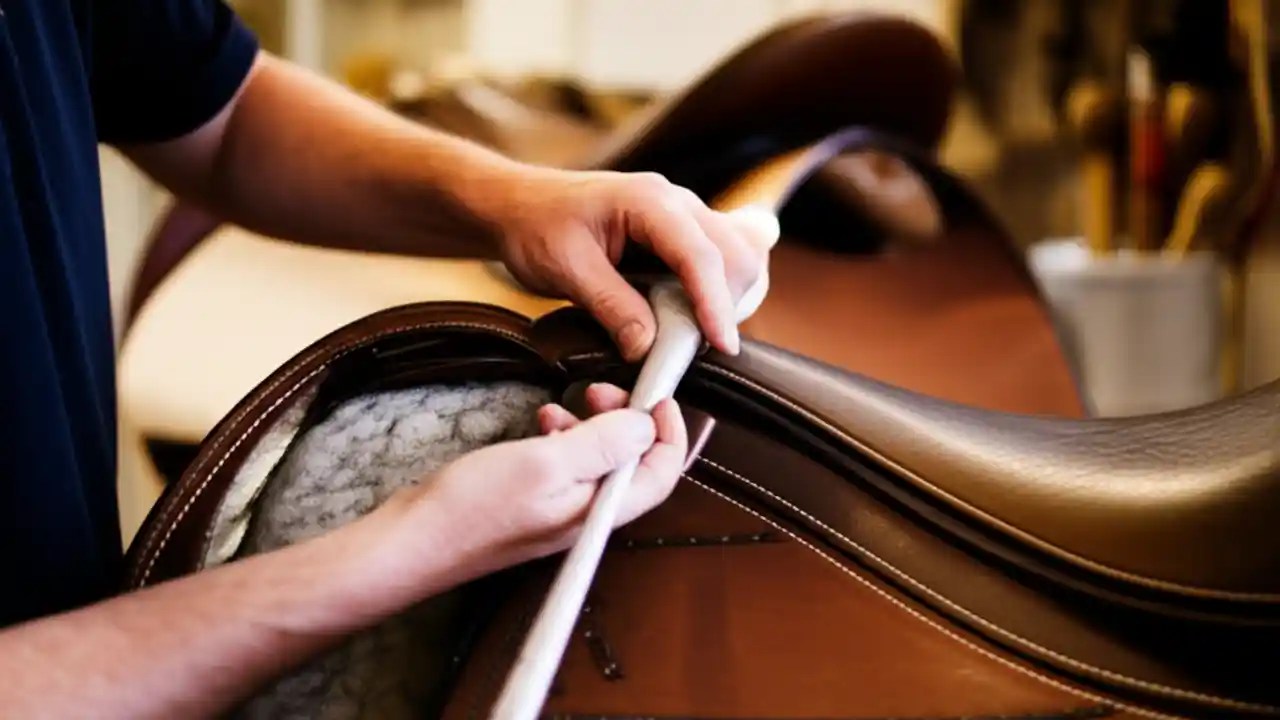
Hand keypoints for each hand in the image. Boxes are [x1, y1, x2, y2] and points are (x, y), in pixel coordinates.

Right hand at [380, 383, 686, 584]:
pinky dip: (563, 437)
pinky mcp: (532, 503)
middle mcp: (586, 517)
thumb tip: (646, 426)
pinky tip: (543, 423)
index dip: (669, 433)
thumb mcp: (547, 462)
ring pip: (598, 461)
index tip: (658, 396)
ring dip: (591, 425)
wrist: (412, 542)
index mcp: (600, 512)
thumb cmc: (471, 510)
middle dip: (626, 421)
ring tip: (564, 405)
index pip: (662, 474)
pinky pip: (566, 465)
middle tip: (601, 391)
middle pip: (633, 464)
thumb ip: (604, 443)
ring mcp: (558, 512)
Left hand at [494, 168, 772, 360]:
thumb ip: (610, 306)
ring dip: (728, 300)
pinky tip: (699, 317)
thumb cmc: (536, 227)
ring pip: (738, 259)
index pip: (699, 254)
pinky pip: (721, 263)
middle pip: (735, 255)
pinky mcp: (681, 237)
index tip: (722, 345)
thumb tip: (648, 348)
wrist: (518, 205)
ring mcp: (684, 218)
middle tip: (695, 348)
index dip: (715, 303)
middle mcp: (677, 203)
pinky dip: (720, 293)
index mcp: (648, 201)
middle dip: (728, 303)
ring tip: (694, 335)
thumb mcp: (565, 268)